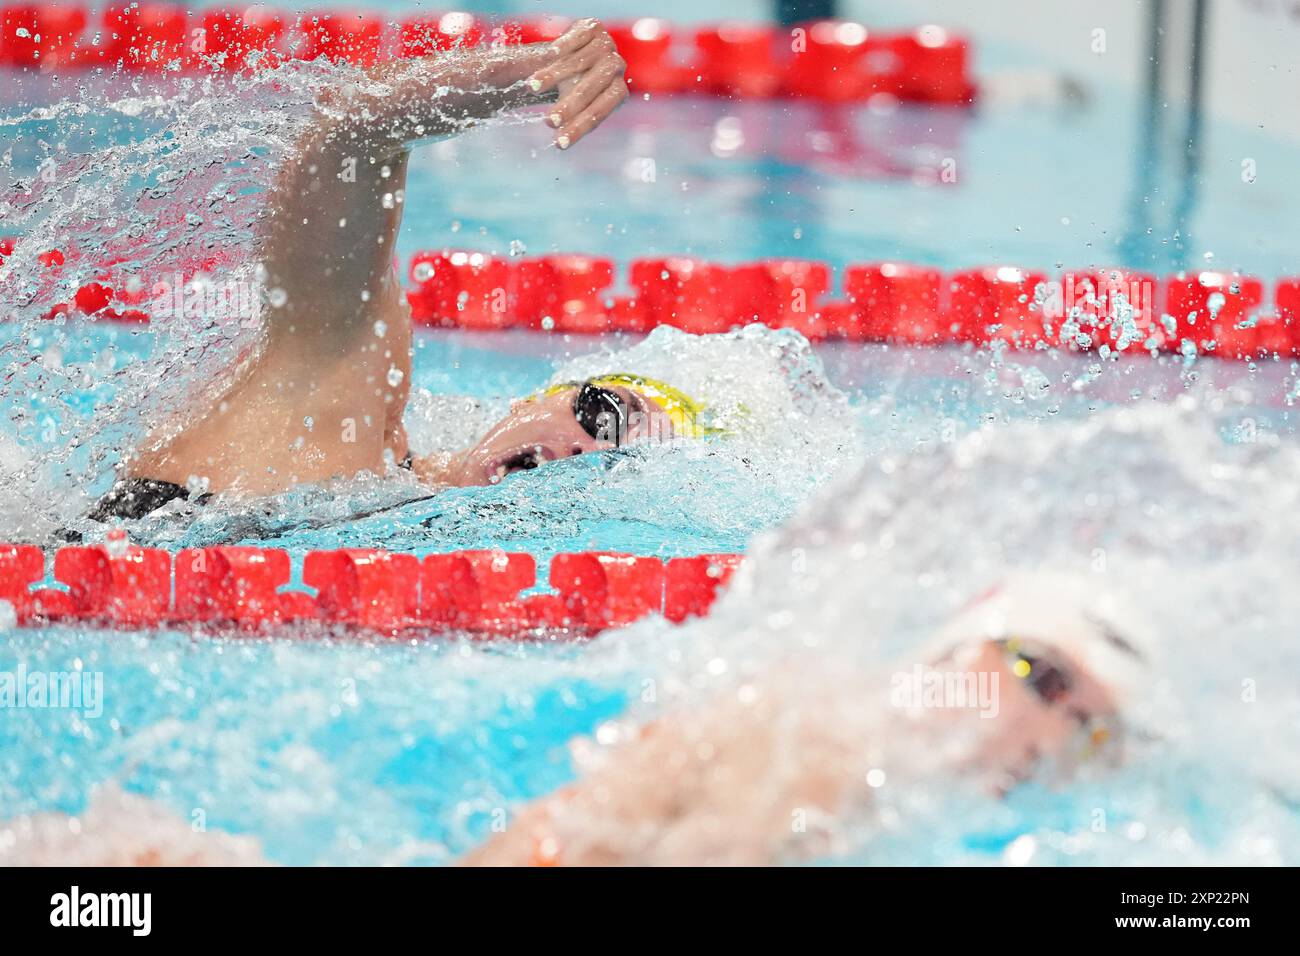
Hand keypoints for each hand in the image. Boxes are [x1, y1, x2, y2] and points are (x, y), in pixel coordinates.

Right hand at [527, 19, 627, 148]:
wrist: (573, 54)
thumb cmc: (571, 88)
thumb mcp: (572, 104)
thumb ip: (570, 119)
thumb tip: (559, 144)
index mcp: (618, 92)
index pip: (599, 112)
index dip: (579, 128)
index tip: (560, 143)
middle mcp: (616, 68)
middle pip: (591, 89)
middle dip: (568, 107)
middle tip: (548, 121)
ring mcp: (607, 46)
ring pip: (580, 63)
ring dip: (554, 76)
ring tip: (532, 87)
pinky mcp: (594, 28)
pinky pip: (578, 39)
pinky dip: (564, 46)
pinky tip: (551, 54)